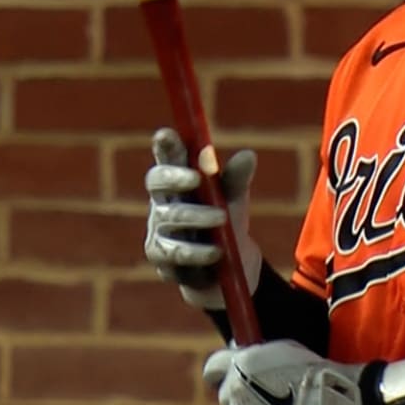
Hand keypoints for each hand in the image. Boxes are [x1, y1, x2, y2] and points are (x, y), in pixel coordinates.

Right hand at [143, 127, 262, 308]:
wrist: (233, 270)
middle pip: (156, 182)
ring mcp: (159, 232)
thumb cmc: (228, 224)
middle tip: (197, 178)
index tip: (166, 134)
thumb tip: (248, 155)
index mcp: (178, 182)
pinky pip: (176, 254)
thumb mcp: (235, 199)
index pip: (166, 158)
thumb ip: (237, 179)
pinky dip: (198, 251)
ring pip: (168, 218)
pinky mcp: (164, 262)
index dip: (164, 146)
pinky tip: (216, 252)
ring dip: (196, 217)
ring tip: (222, 219)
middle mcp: (162, 202)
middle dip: (175, 177)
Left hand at [204, 340, 366, 404]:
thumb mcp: (284, 348)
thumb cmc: (314, 374)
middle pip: (226, 395)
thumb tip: (240, 349)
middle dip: (240, 392)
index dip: (224, 367)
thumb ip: (257, 351)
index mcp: (239, 367)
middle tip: (267, 391)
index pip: (213, 368)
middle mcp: (233, 396)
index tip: (235, 369)